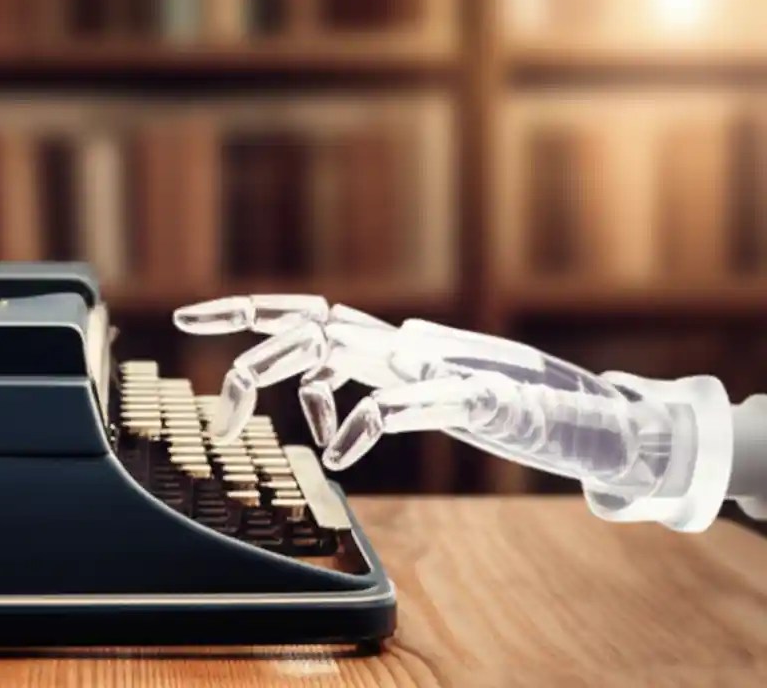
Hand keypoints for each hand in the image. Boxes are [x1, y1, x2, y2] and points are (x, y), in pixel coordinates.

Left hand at [173, 295, 652, 481]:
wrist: (583, 418)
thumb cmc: (499, 404)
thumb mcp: (423, 391)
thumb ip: (383, 379)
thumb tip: (349, 383)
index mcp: (380, 341)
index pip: (297, 312)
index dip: (240, 310)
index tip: (185, 319)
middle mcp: (397, 341)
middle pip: (306, 326)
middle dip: (256, 360)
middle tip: (226, 418)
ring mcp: (431, 364)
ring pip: (341, 353)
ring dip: (306, 392)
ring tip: (313, 447)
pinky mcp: (468, 395)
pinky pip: (394, 402)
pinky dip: (358, 426)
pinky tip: (341, 457)